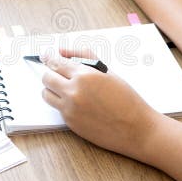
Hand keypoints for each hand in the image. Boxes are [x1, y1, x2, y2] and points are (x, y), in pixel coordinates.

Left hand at [40, 49, 163, 159]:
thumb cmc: (126, 99)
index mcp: (85, 75)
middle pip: (46, 77)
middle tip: (57, 73)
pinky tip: (76, 103)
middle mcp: (74, 91)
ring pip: (46, 93)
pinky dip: (62, 103)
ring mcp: (70, 108)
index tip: (45, 56)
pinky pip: (56, 108)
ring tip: (64, 89)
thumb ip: (85, 57)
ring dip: (51, 89)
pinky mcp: (70, 122)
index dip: (49, 58)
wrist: (136, 129)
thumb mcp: (108, 72)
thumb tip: (63, 52)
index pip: (56, 62)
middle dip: (50, 73)